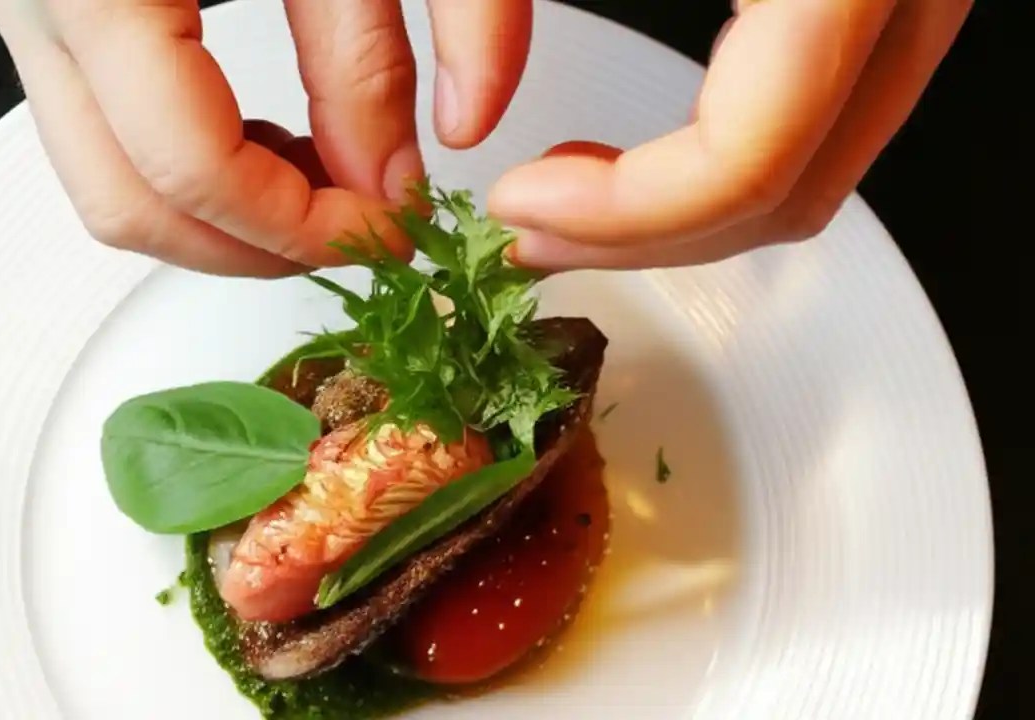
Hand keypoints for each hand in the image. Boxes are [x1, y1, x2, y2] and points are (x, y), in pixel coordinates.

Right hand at [0, 0, 530, 276]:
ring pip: (104, 178)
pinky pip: (103, 126)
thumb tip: (406, 166)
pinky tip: (270, 133)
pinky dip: (191, 160)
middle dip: (255, 248)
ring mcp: (28, 0)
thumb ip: (406, 32)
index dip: (303, 229)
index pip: (192, 168)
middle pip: (128, 204)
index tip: (390, 231)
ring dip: (220, 213)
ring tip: (324, 185)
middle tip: (358, 234)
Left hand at [488, 0, 972, 269]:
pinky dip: (717, 170)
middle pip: (790, 193)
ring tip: (562, 206)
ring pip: (814, 178)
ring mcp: (906, 4)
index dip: (621, 214)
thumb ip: (491, 0)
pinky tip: (628, 158)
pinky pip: (815, 130)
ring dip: (679, 218)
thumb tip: (466, 116)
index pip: (750, 157)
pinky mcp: (873, 8)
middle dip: (639, 239)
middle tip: (528, 233)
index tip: (517, 207)